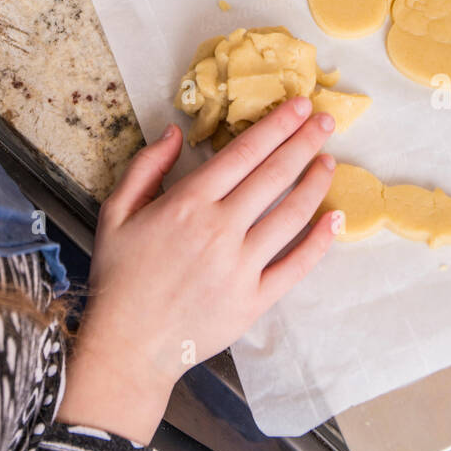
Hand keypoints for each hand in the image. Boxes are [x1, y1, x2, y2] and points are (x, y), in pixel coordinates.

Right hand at [57, 98, 339, 444]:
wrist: (127, 345)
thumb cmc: (120, 276)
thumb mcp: (117, 211)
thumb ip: (146, 166)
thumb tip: (174, 131)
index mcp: (189, 202)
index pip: (244, 152)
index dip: (276, 125)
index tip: (298, 106)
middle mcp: (220, 229)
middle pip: (274, 175)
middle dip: (303, 142)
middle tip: (324, 121)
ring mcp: (241, 266)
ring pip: (291, 215)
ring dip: (315, 184)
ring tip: (330, 162)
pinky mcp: (254, 300)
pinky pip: (295, 266)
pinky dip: (319, 242)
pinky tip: (333, 220)